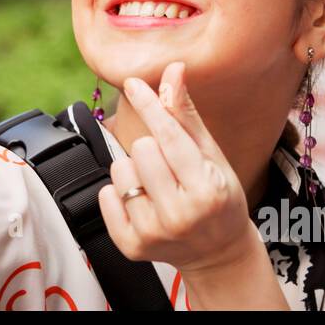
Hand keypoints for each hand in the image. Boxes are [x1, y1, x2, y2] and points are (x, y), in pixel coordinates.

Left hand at [97, 61, 258, 275]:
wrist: (218, 254)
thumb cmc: (218, 197)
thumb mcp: (211, 156)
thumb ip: (187, 115)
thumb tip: (173, 70)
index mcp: (206, 189)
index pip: (169, 136)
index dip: (150, 104)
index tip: (134, 83)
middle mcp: (179, 215)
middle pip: (141, 149)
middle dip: (151, 148)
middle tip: (169, 166)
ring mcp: (153, 233)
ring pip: (120, 170)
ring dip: (134, 170)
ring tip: (157, 185)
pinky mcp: (131, 246)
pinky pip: (105, 196)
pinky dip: (118, 193)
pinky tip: (143, 201)